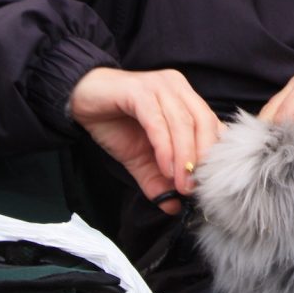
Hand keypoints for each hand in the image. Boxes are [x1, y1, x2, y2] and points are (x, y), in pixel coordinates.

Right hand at [69, 67, 223, 212]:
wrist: (79, 100)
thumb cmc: (115, 123)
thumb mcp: (140, 159)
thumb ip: (158, 180)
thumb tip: (174, 207)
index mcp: (186, 99)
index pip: (213, 126)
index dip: (215, 156)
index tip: (210, 185)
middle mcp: (178, 88)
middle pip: (204, 123)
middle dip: (203, 159)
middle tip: (196, 189)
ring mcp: (159, 86)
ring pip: (183, 123)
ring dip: (185, 157)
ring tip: (182, 184)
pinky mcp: (139, 90)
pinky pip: (158, 121)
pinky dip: (165, 147)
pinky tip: (166, 167)